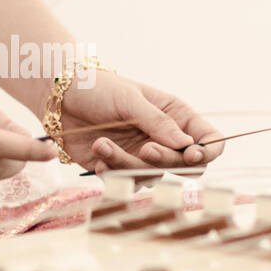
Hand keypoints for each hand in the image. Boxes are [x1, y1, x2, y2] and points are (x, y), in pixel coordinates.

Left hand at [54, 73, 224, 173]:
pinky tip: (97, 153)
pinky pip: (125, 182)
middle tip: (144, 150)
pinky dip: (111, 172)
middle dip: (164, 161)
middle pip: (184, 166)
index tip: (191, 155)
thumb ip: (158, 123)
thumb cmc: (99, 88)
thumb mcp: (130, 99)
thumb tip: (188, 146)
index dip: (207, 152)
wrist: (61, 98)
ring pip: (151, 177)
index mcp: (176, 116)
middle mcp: (164, 139)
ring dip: (127, 165)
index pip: (209, 140)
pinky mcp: (119, 169)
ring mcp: (142, 156)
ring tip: (102, 144)